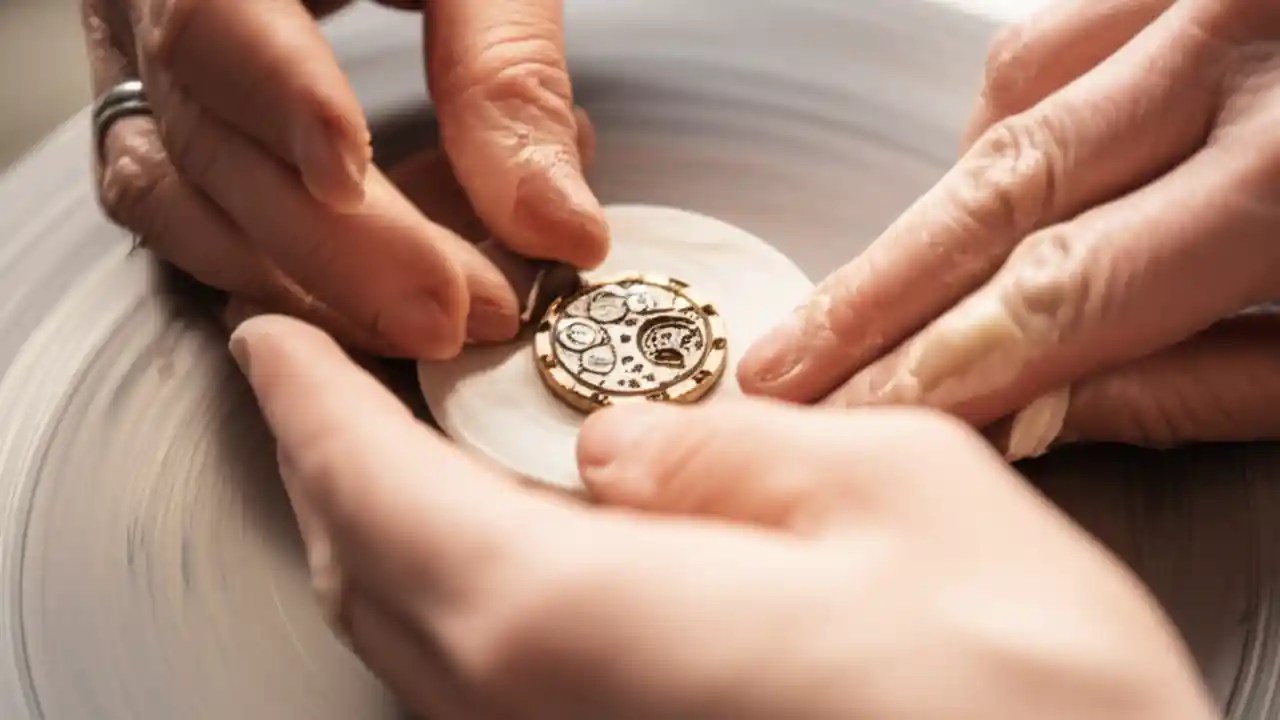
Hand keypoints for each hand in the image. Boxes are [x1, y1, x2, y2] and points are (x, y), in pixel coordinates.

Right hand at [83, 0, 604, 358]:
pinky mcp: (153, 116)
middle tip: (449, 316)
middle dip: (330, 246)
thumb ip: (509, 78)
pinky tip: (360, 302)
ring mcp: (130, 61)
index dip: (281, 102)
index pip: (216, 15)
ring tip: (419, 325)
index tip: (354, 181)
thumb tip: (560, 236)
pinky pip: (179, 210)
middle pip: (202, 134)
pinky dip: (269, 267)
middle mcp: (143, 0)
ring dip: (296, 281)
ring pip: (171, 194)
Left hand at [231, 313, 1215, 719]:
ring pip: (417, 650)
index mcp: (576, 626)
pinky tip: (503, 568)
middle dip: (333, 467)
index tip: (277, 342)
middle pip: (370, 577)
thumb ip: (735, 454)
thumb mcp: (899, 498)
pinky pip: (486, 698)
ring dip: (385, 540)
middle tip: (331, 387)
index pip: (376, 492)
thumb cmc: (1026, 707)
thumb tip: (631, 449)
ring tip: (401, 458)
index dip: (311, 404)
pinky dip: (457, 610)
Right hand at [738, 0, 1279, 456]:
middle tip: (786, 366)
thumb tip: (1048, 412)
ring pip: (1003, 114)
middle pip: (992, 198)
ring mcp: (1198, 2)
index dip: (936, 367)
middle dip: (872, 297)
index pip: (1057, 296)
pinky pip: (1043, 44)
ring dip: (933, 218)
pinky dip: (996, 124)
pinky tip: (987, 184)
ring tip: (881, 300)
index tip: (852, 419)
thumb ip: (1214, 382)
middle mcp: (1233, 62)